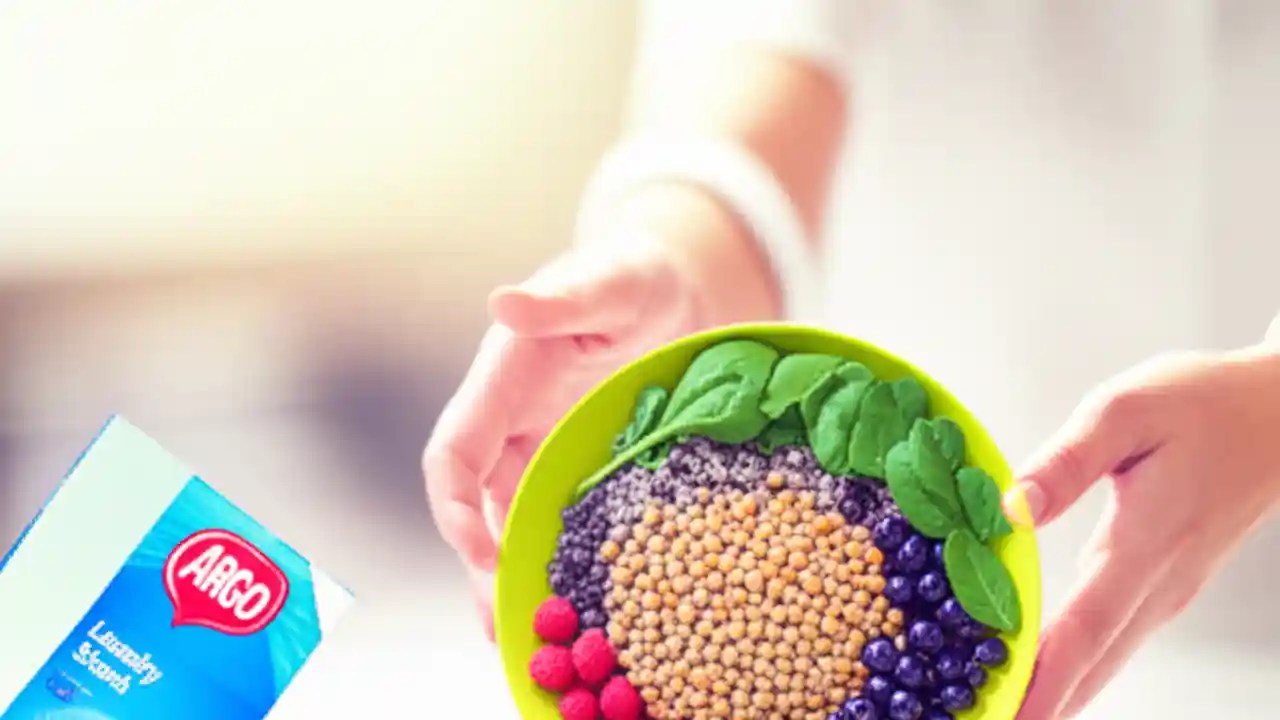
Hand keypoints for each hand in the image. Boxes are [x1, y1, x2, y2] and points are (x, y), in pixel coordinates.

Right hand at [423, 231, 717, 639]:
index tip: (482, 554)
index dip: (455, 507)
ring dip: (517, 575)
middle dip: (483, 566)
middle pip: (476, 505)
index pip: (454, 454)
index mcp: (501, 379)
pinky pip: (555, 517)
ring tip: (537, 633)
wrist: (669, 291)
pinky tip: (580, 602)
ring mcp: (540, 445)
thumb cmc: (632, 276)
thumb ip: (562, 298)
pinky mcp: (573, 462)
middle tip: (506, 624)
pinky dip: (559, 559)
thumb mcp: (609, 281)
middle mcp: (509, 419)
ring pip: (512, 521)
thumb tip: (502, 299)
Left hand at [1009, 346, 1279, 718]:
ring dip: (1055, 693)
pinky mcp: (1165, 584)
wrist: (1276, 413)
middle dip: (1038, 705)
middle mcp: (1158, 583)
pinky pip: (1113, 641)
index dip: (1040, 682)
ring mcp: (1166, 590)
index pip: (1082, 631)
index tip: (1004, 717)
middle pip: (1091, 665)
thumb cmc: (1202, 403)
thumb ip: (1067, 461)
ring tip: (1001, 712)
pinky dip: (1075, 667)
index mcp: (1144, 545)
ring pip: (1104, 660)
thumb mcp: (1126, 409)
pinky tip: (1043, 673)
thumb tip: (1013, 506)